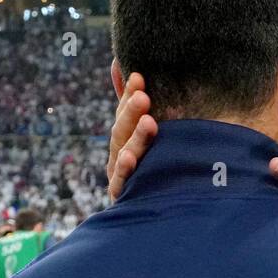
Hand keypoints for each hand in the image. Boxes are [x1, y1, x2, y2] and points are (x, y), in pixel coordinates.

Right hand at [107, 72, 157, 201]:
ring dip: (135, 137)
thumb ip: (130, 99)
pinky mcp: (124, 195)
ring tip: (148, 122)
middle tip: (144, 96)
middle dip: (131, 111)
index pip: (126, 110)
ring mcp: (121, 174)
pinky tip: (130, 158)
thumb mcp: (143, 130)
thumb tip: (118, 62)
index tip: (139, 76)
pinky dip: (125, 169)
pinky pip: (122, 181)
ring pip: (124, 152)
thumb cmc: (154, 165)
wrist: (159, 214)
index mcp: (127, 136)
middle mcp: (121, 152)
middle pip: (122, 128)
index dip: (128, 93)